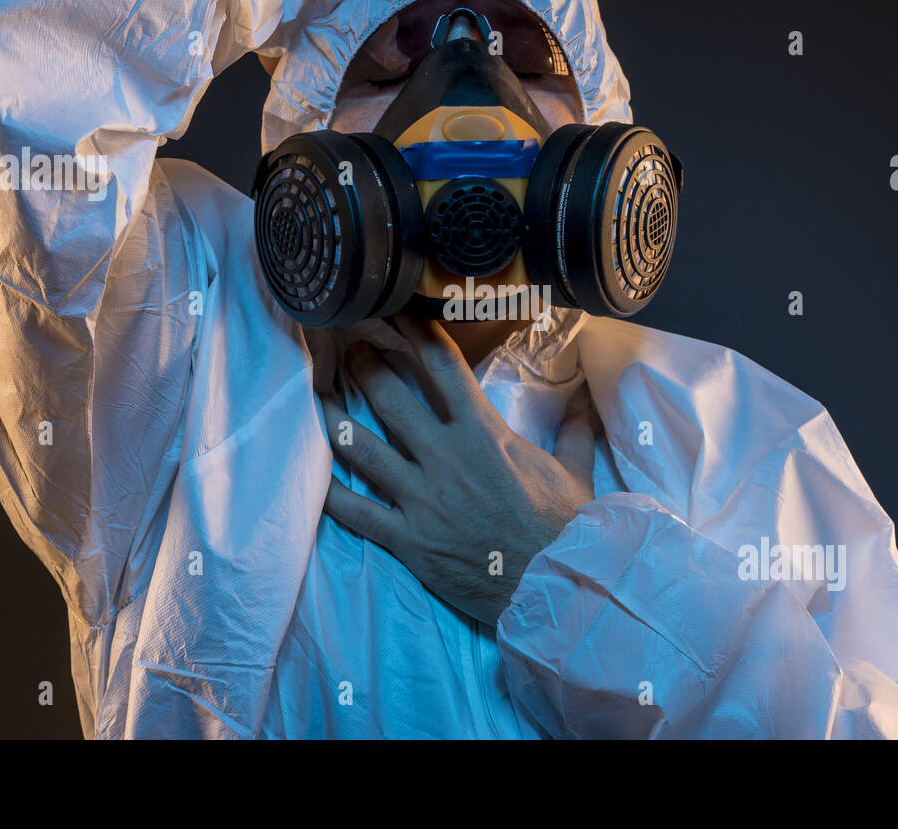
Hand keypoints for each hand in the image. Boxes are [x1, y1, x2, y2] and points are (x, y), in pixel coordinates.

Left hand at [320, 314, 594, 625]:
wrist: (557, 587)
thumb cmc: (566, 529)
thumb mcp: (576, 472)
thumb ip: (574, 430)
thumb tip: (586, 398)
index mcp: (485, 434)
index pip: (444, 367)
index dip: (416, 331)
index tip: (397, 310)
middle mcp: (445, 458)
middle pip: (390, 397)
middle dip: (365, 365)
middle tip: (348, 347)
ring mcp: (422, 499)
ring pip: (361, 447)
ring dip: (334, 417)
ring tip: (317, 395)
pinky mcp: (408, 539)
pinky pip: (356, 512)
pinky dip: (330, 493)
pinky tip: (311, 475)